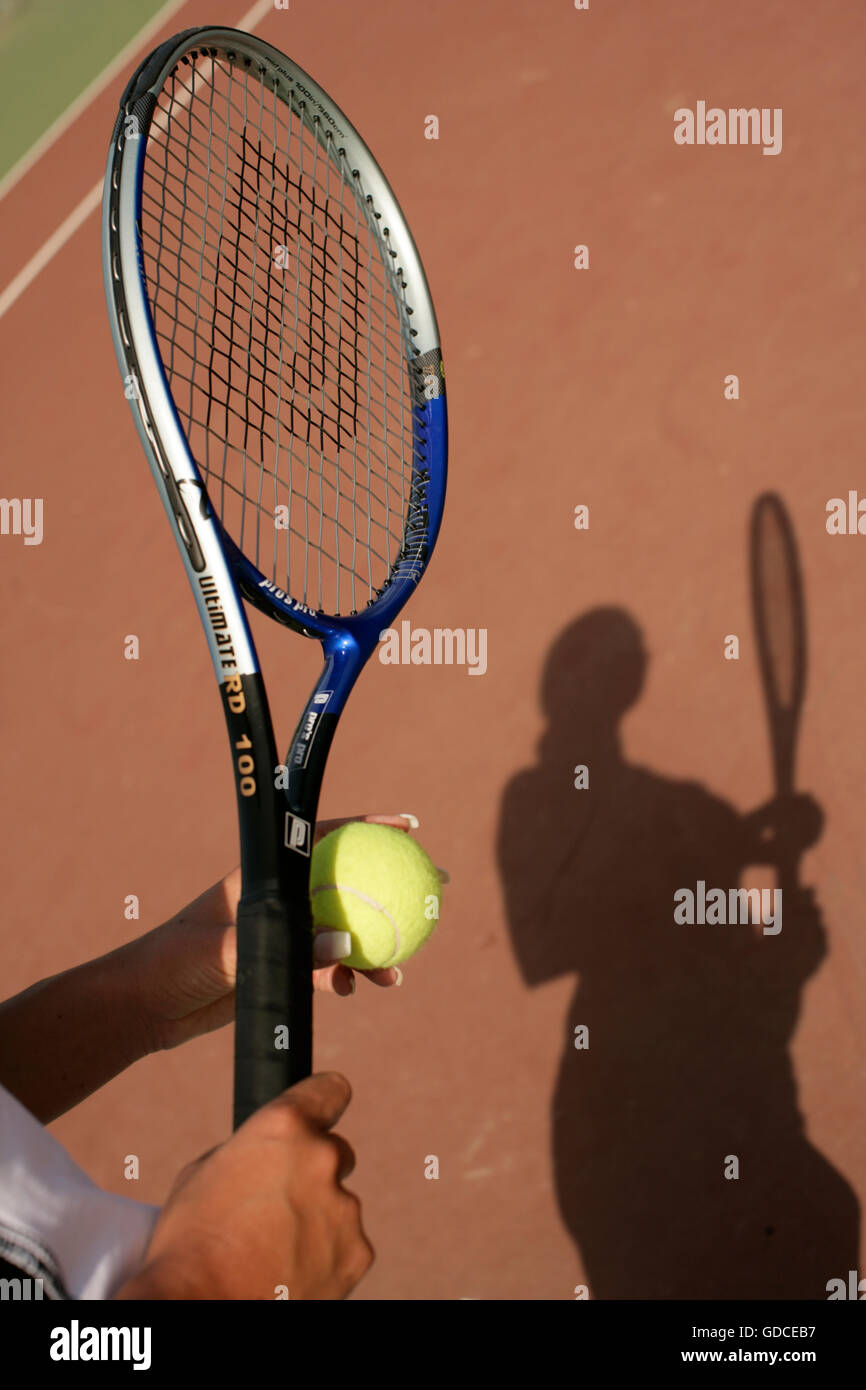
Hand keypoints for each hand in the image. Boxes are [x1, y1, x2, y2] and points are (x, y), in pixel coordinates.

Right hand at [114, 1073, 371, 1299]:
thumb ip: (251, 1151)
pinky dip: (326, 1256)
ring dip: (316, 1220)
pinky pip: (346, 1245)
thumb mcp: (203, 1173)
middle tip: (277, 1206)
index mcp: (284, 1127)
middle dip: (312, 1173)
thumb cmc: (190, 1246)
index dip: (323, 1101)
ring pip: (338, 1205)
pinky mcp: (357, 1253)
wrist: (204, 1311)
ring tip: (273, 1250)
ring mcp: (344, 1208)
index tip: (324, 1108)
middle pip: (334, 1154)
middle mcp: (322, 1159)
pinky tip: (289, 1272)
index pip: (329, 1090)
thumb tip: (268, 1157)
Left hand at [129, 813, 414, 1053]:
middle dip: (390, 886)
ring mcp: (283, 934)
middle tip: (433, 894)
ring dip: (373, 948)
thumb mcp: (224, 949)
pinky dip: (348, 977)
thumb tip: (345, 947)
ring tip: (396, 973)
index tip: (408, 825)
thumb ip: (284, 946)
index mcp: (263, 876)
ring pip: (344, 932)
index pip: (323, 838)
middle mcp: (279, 899)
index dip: (368, 826)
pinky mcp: (281, 968)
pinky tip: (359, 990)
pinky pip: (327, 968)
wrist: (145, 1006)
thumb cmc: (173, 961)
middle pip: (347, 883)